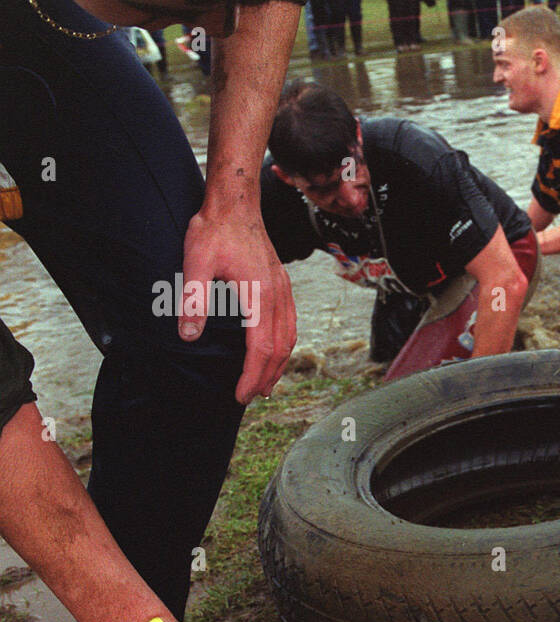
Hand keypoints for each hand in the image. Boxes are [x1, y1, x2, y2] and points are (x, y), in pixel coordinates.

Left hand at [180, 208, 296, 403]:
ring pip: (289, 337)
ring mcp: (284, 290)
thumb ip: (194, 300)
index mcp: (260, 296)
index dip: (252, 375)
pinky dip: (283, 345)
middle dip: (266, 377)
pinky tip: (273, 351)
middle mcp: (278, 296)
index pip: (261, 348)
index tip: (240, 395)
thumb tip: (188, 335)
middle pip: (280, 348)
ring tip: (265, 383)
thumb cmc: (214, 231)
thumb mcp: (196, 263)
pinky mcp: (282, 285)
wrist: (236, 204)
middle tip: (250, 397)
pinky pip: (289, 324)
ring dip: (279, 364)